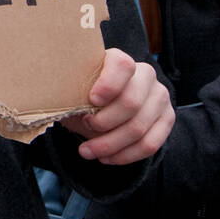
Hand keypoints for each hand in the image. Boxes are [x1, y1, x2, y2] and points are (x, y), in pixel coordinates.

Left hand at [59, 49, 173, 164]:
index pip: (122, 66)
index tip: (91, 100)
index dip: (109, 84)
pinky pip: (151, 144)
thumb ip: (69, 91)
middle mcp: (146, 75)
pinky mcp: (166, 118)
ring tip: (87, 152)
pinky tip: (106, 158)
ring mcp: (159, 97)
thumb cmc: (81, 94)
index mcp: (120, 60)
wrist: (99, 106)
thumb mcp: (73, 89)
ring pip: (140, 128)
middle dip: (104, 123)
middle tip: (84, 128)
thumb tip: (53, 102)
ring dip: (110, 145)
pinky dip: (126, 156)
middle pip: (131, 103)